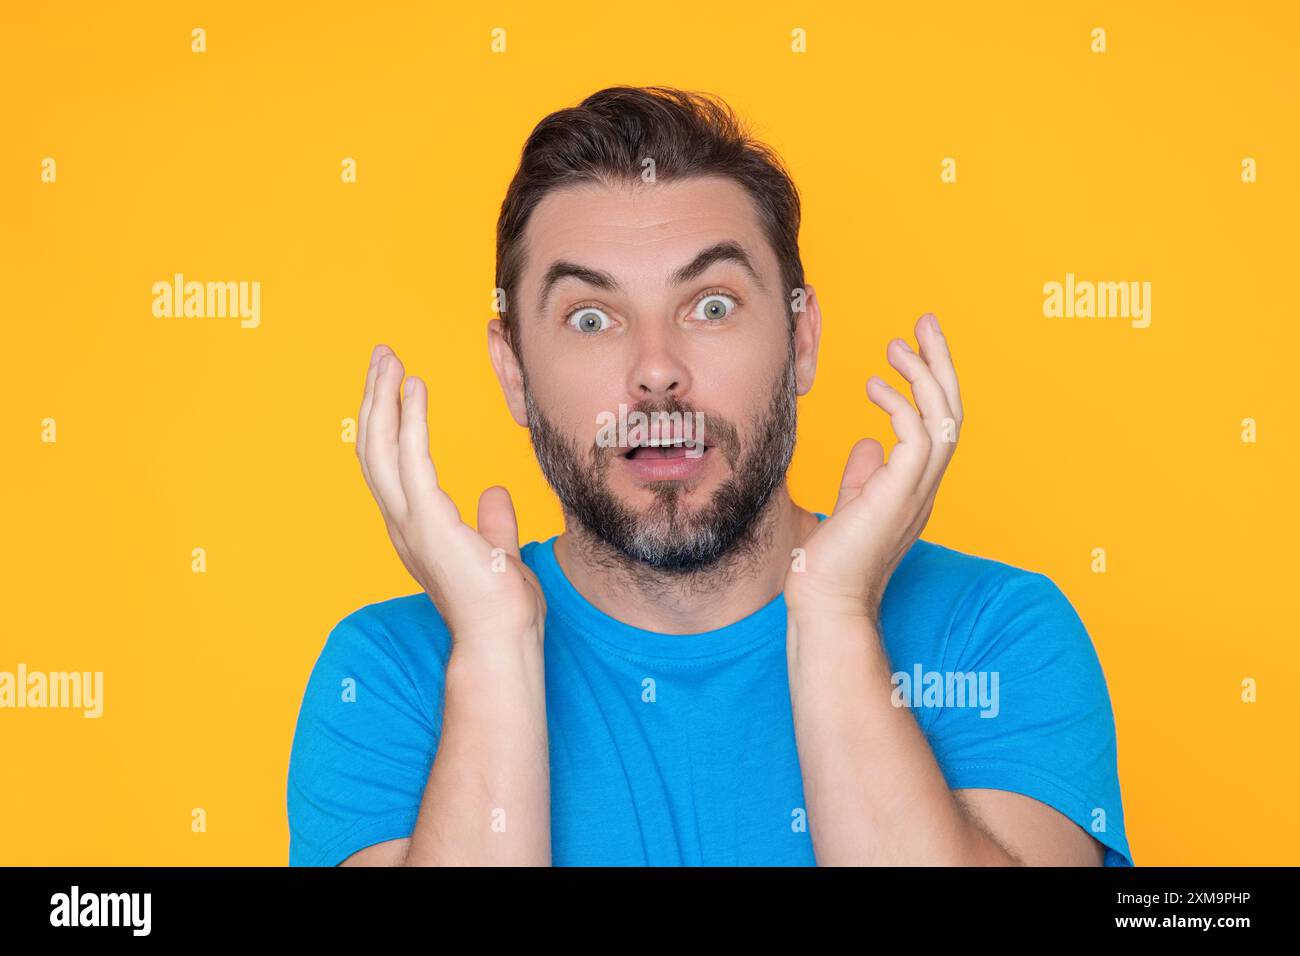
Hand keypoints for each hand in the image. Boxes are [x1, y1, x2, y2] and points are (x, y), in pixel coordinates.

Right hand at [356, 344, 545, 649]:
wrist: (502, 641)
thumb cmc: (500, 608)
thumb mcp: (498, 552)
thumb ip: (492, 521)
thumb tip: (495, 494)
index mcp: (414, 529)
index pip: (389, 464)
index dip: (387, 422)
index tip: (396, 383)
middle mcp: (401, 524)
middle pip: (373, 448)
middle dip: (375, 399)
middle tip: (382, 356)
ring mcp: (409, 524)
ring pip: (380, 448)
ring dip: (382, 399)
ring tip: (389, 360)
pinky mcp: (427, 523)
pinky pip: (411, 460)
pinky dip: (410, 420)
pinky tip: (416, 388)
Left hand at [785, 313, 962, 619]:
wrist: (825, 604)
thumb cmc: (833, 563)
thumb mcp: (852, 506)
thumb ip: (864, 476)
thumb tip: (869, 443)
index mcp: (916, 486)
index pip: (938, 422)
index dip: (932, 381)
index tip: (914, 344)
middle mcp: (925, 487)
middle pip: (951, 412)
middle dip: (941, 362)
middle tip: (925, 320)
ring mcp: (916, 492)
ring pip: (942, 419)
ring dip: (924, 375)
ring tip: (897, 344)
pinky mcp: (899, 496)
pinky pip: (915, 437)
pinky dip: (900, 404)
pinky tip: (874, 385)